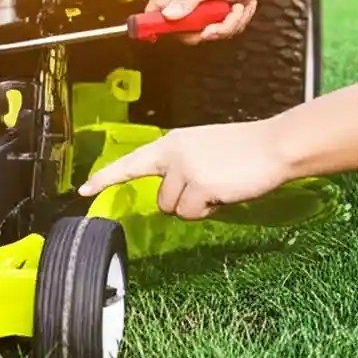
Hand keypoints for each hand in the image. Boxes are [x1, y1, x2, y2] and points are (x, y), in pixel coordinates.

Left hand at [77, 120, 291, 219]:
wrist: (273, 146)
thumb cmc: (245, 150)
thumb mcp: (204, 149)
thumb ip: (182, 165)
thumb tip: (173, 194)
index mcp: (172, 142)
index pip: (132, 162)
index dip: (107, 178)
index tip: (84, 190)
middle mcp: (173, 154)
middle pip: (161, 200)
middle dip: (183, 201)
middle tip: (211, 185)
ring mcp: (185, 170)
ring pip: (175, 210)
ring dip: (196, 206)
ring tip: (220, 186)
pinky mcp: (199, 185)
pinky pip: (191, 214)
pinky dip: (208, 211)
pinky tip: (224, 193)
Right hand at [148, 0, 268, 43]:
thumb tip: (168, 15)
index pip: (156, 8)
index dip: (156, 23)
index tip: (164, 35)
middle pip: (182, 29)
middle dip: (205, 30)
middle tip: (218, 22)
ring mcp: (203, 9)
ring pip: (206, 33)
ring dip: (227, 24)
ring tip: (236, 8)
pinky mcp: (217, 16)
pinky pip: (221, 31)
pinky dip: (236, 22)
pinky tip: (241, 7)